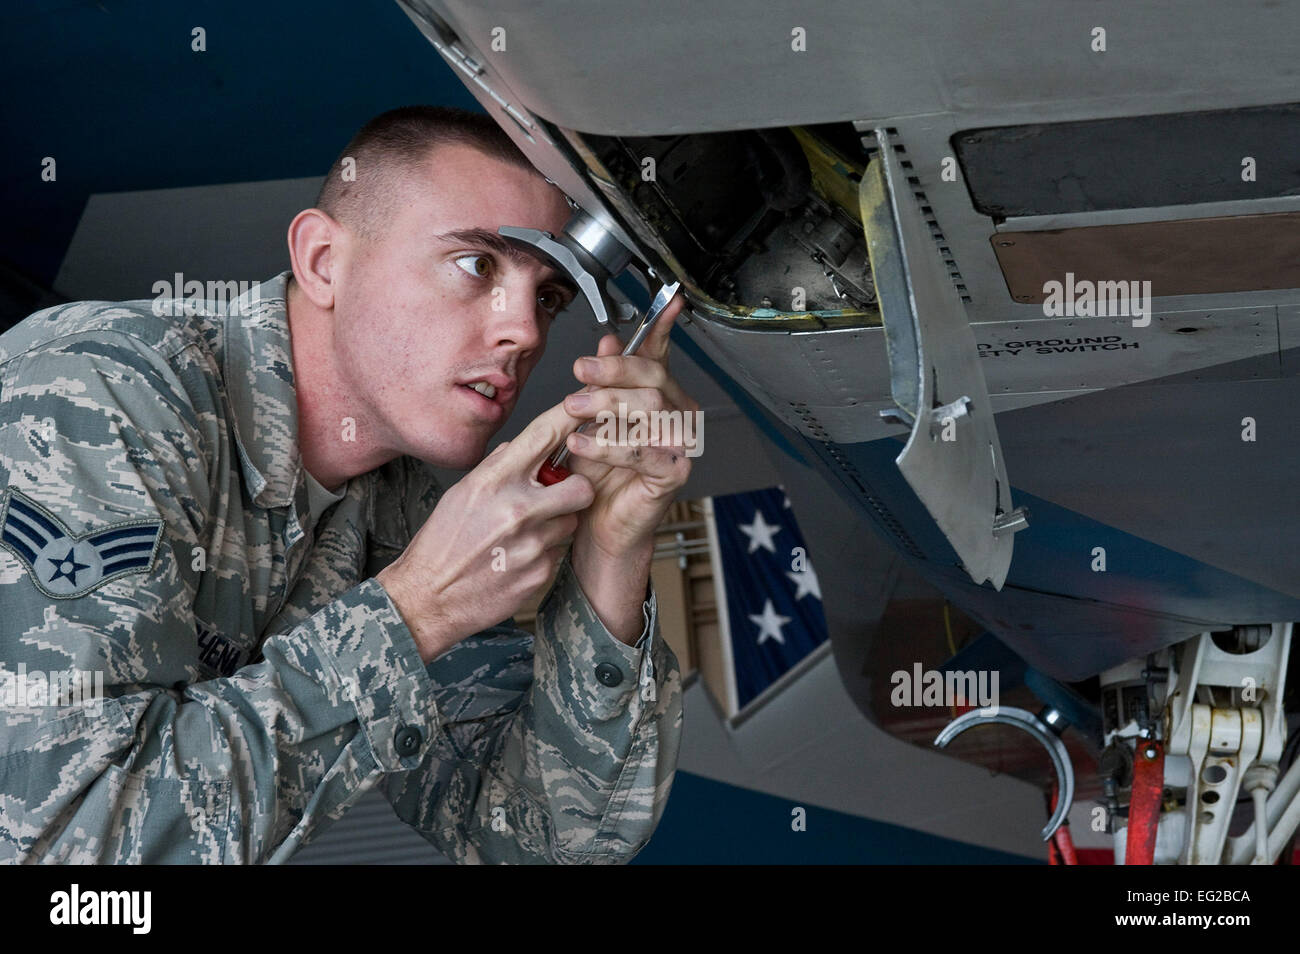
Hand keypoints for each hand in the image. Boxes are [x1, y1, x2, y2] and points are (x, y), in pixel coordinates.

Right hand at [377, 399, 593, 662]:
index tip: (589, 405)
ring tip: (523, 534)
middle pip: (581, 487)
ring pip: (570, 522)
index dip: (572, 417)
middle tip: (562, 495)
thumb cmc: (442, 543)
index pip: (544, 436)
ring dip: (556, 524)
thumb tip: (521, 447)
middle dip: (578, 489)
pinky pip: (558, 553)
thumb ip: (497, 467)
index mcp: (493, 481)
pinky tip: (516, 559)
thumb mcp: (462, 493)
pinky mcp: (539, 573)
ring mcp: (531, 544)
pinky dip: (544, 553)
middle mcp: (516, 509)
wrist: (427, 599)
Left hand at [561, 294, 697, 559]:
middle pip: (653, 378)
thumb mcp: (592, 417)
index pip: (661, 356)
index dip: (664, 328)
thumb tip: (609, 338)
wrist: (597, 524)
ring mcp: (680, 444)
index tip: (668, 301)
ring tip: (573, 412)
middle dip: (614, 371)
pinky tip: (581, 444)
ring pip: (650, 408)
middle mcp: (678, 416)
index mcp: (661, 396)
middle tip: (580, 373)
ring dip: (607, 406)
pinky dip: (607, 445)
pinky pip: (642, 451)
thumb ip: (603, 380)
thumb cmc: (596, 473)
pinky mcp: (673, 474)